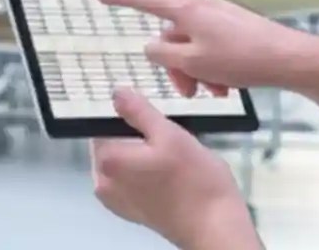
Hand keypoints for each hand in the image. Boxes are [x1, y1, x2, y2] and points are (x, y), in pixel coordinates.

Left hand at [91, 88, 260, 249]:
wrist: (214, 225)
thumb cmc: (196, 180)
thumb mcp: (170, 134)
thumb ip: (138, 111)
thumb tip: (117, 93)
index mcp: (109, 161)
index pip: (104, 124)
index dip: (129, 118)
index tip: (152, 122)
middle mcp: (104, 182)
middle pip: (113, 143)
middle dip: (136, 137)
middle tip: (168, 141)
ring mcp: (116, 200)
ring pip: (123, 162)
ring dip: (142, 155)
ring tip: (171, 160)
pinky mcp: (130, 211)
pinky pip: (130, 181)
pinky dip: (144, 174)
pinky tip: (169, 176)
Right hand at [95, 0, 316, 93]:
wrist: (286, 58)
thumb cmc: (241, 58)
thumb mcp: (192, 62)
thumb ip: (163, 55)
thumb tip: (151, 48)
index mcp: (186, 9)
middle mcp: (199, 7)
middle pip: (168, 36)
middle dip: (174, 66)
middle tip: (187, 91)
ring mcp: (216, 17)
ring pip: (189, 47)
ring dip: (194, 72)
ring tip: (212, 92)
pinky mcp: (231, 28)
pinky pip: (208, 48)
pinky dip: (210, 68)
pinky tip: (225, 87)